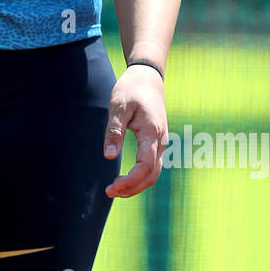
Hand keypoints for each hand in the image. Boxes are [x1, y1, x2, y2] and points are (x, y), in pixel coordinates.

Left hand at [103, 65, 167, 197]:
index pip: (146, 165)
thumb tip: (109, 157)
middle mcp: (160, 140)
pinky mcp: (157, 142)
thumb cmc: (131, 89)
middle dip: (133, 188)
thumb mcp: (118, 107)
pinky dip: (140, 177)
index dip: (131, 180)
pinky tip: (125, 180)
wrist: (148, 77)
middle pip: (152, 175)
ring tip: (115, 190)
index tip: (113, 186)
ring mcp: (161, 142)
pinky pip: (152, 166)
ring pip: (154, 173)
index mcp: (152, 132)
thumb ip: (114, 131)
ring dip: (137, 185)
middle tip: (110, 192)